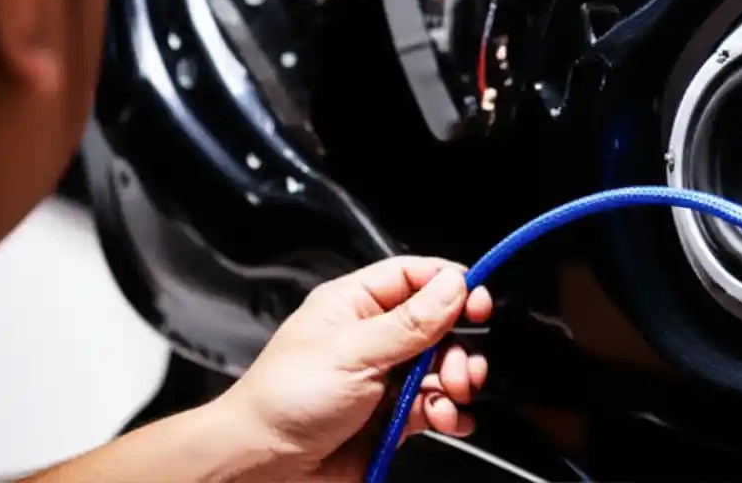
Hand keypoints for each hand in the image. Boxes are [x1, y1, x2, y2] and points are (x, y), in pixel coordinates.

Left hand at [213, 256, 492, 480]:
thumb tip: (453, 285)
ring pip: (443, 368)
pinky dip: (449, 413)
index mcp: (355, 304)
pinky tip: (445, 419)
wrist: (263, 465)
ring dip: (457, 382)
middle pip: (439, 325)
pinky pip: (437, 406)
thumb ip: (409, 322)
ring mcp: (385, 378)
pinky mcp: (393, 416)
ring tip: (450, 397)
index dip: (451, 286)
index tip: (478, 302)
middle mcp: (374, 337)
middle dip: (459, 345)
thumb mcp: (353, 352)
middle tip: (462, 366)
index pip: (416, 277)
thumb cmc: (285, 400)